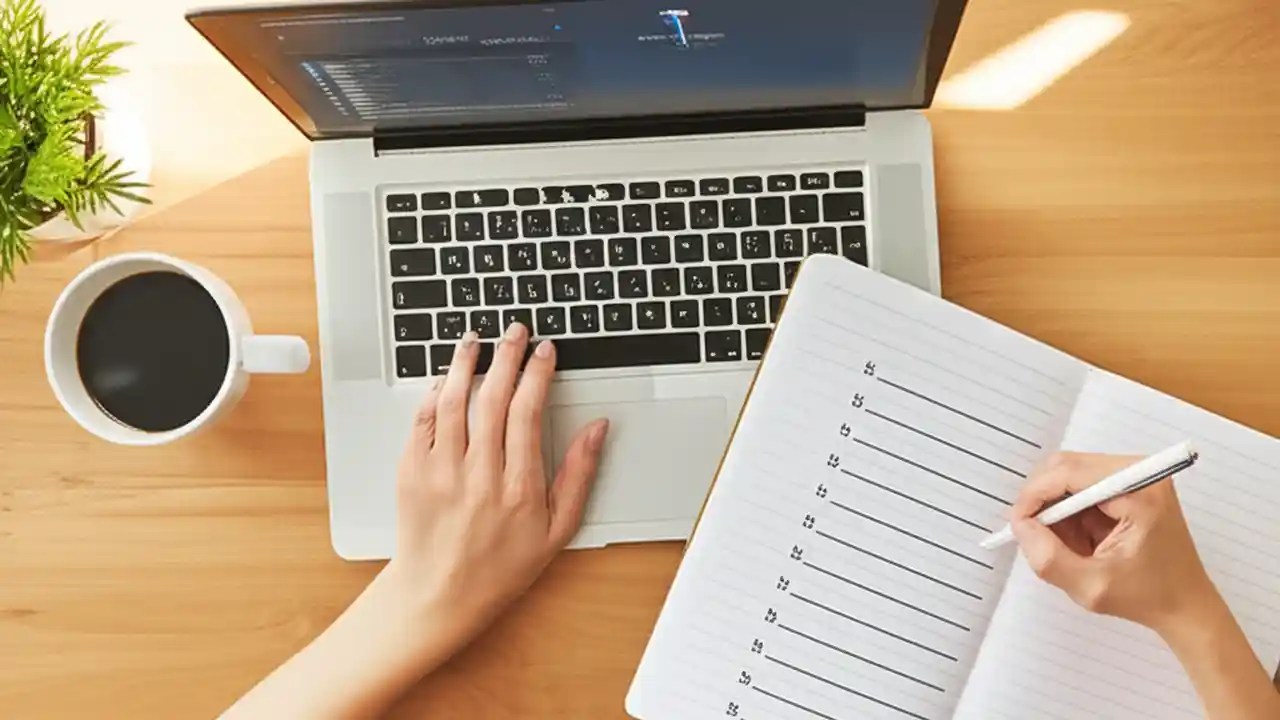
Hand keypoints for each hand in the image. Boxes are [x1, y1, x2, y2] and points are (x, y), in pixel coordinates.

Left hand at [386, 323, 608, 659]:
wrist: (439, 594)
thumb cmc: (501, 565)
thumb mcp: (558, 529)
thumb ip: (579, 475)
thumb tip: (597, 429)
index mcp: (520, 488)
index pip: (529, 412)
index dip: (538, 373)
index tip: (545, 351)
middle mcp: (479, 476)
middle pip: (492, 398)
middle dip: (506, 356)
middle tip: (515, 331)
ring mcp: (441, 473)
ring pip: (452, 402)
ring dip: (465, 364)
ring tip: (476, 341)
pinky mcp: (411, 473)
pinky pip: (422, 421)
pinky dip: (433, 393)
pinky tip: (445, 378)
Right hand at [1010, 452, 1219, 635]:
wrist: (1185, 605)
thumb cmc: (1147, 597)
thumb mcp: (1090, 588)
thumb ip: (1048, 557)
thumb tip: (1020, 525)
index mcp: (1140, 492)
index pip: (1069, 472)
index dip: (1034, 496)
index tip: (1018, 525)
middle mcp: (1141, 472)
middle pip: (1066, 466)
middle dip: (1043, 501)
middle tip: (1036, 536)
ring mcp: (1136, 475)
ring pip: (1068, 475)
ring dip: (1056, 508)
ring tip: (1067, 544)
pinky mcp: (1129, 484)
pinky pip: (1080, 486)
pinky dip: (1068, 511)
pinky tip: (1080, 539)